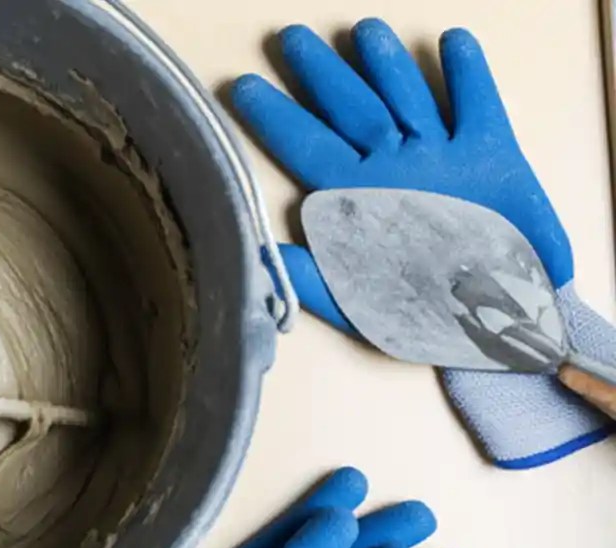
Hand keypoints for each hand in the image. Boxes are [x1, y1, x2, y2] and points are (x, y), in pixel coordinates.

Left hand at [230, 19, 614, 468]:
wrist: (500, 324)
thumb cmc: (424, 315)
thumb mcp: (360, 304)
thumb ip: (313, 283)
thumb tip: (266, 260)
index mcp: (358, 197)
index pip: (306, 148)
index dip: (274, 118)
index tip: (240, 86)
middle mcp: (394, 168)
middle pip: (351, 109)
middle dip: (321, 73)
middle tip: (291, 35)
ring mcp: (441, 157)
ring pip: (406, 98)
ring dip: (386, 65)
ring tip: (362, 30)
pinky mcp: (493, 154)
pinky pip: (477, 107)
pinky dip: (469, 77)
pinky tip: (453, 41)